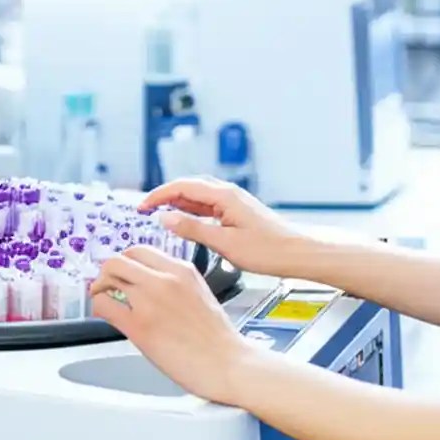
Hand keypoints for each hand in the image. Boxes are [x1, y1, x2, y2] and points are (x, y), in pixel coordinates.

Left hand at [91, 245, 253, 404]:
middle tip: (106, 285)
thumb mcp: (199, 295)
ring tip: (103, 299)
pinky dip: (99, 307)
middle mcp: (166, 279)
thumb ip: (175, 285)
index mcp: (183, 270)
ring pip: (109, 275)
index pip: (141, 251)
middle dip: (108, 272)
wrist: (228, 364)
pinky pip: (104, 305)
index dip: (125, 261)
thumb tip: (150, 286)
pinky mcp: (139, 326)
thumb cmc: (218, 339)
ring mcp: (150, 300)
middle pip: (119, 259)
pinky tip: (107, 315)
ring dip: (100, 287)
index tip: (122, 272)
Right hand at [140, 178, 313, 277]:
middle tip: (146, 209)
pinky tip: (185, 221)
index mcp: (225, 196)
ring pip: (199, 196)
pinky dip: (192, 211)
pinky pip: (208, 206)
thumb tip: (166, 218)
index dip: (159, 195)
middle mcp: (229, 194)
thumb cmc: (269, 250)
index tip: (142, 206)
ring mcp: (234, 202)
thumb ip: (192, 229)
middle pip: (189, 187)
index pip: (183, 187)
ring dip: (178, 202)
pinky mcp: (238, 213)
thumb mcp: (224, 243)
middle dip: (165, 195)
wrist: (298, 253)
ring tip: (159, 213)